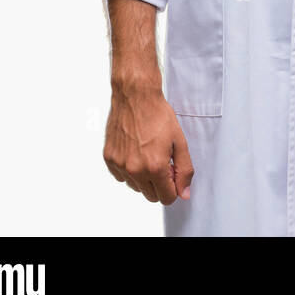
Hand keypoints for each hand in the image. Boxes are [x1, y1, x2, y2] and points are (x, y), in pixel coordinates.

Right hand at [103, 83, 194, 204]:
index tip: (174, 173)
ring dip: (144, 177)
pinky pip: (122, 177)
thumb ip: (184, 170)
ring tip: (148, 153)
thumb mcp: (180, 141)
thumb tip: (184, 193)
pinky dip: (130, 170)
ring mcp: (120, 165)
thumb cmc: (158, 115)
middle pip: (151, 196)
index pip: (167, 197)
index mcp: (155, 166)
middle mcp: (135, 169)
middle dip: (160, 184)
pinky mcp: (109, 159)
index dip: (174, 187)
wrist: (136, 97)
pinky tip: (136, 152)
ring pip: (135, 187)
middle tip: (163, 161)